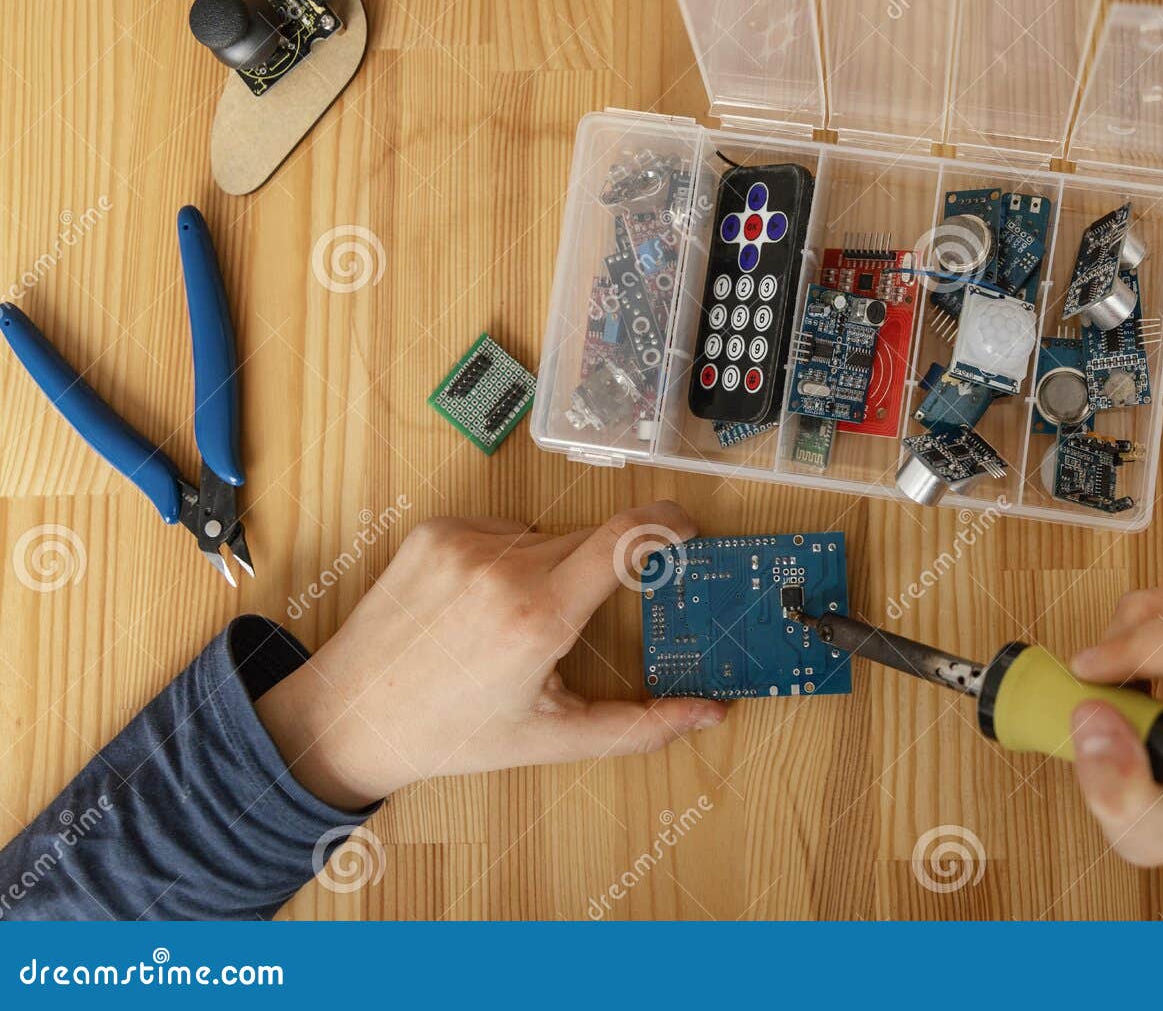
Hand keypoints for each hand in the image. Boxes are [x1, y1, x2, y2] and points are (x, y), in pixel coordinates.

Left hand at [255, 502, 726, 809]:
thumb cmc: (452, 734)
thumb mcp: (553, 738)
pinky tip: (476, 603)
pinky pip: (501, 529)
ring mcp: (464, 543)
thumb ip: (641, 727)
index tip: (686, 529)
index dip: (667, 524)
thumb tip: (710, 715)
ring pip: (544, 536)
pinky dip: (505, 557)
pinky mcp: (435, 530)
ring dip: (547, 568)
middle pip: (588, 541)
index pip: (625, 538)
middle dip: (596, 574)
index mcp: (539, 618)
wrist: (349, 716)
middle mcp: (503, 568)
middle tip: (567, 625)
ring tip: (506, 624)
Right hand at [1067, 588, 1162, 868]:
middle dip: (1120, 649)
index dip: (1135, 649)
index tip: (1086, 677)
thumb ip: (1118, 792)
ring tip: (1130, 694)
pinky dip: (1138, 630)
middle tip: (1099, 695)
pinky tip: (1148, 674)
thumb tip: (1092, 717)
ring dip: (1125, 641)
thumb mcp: (1148, 833)